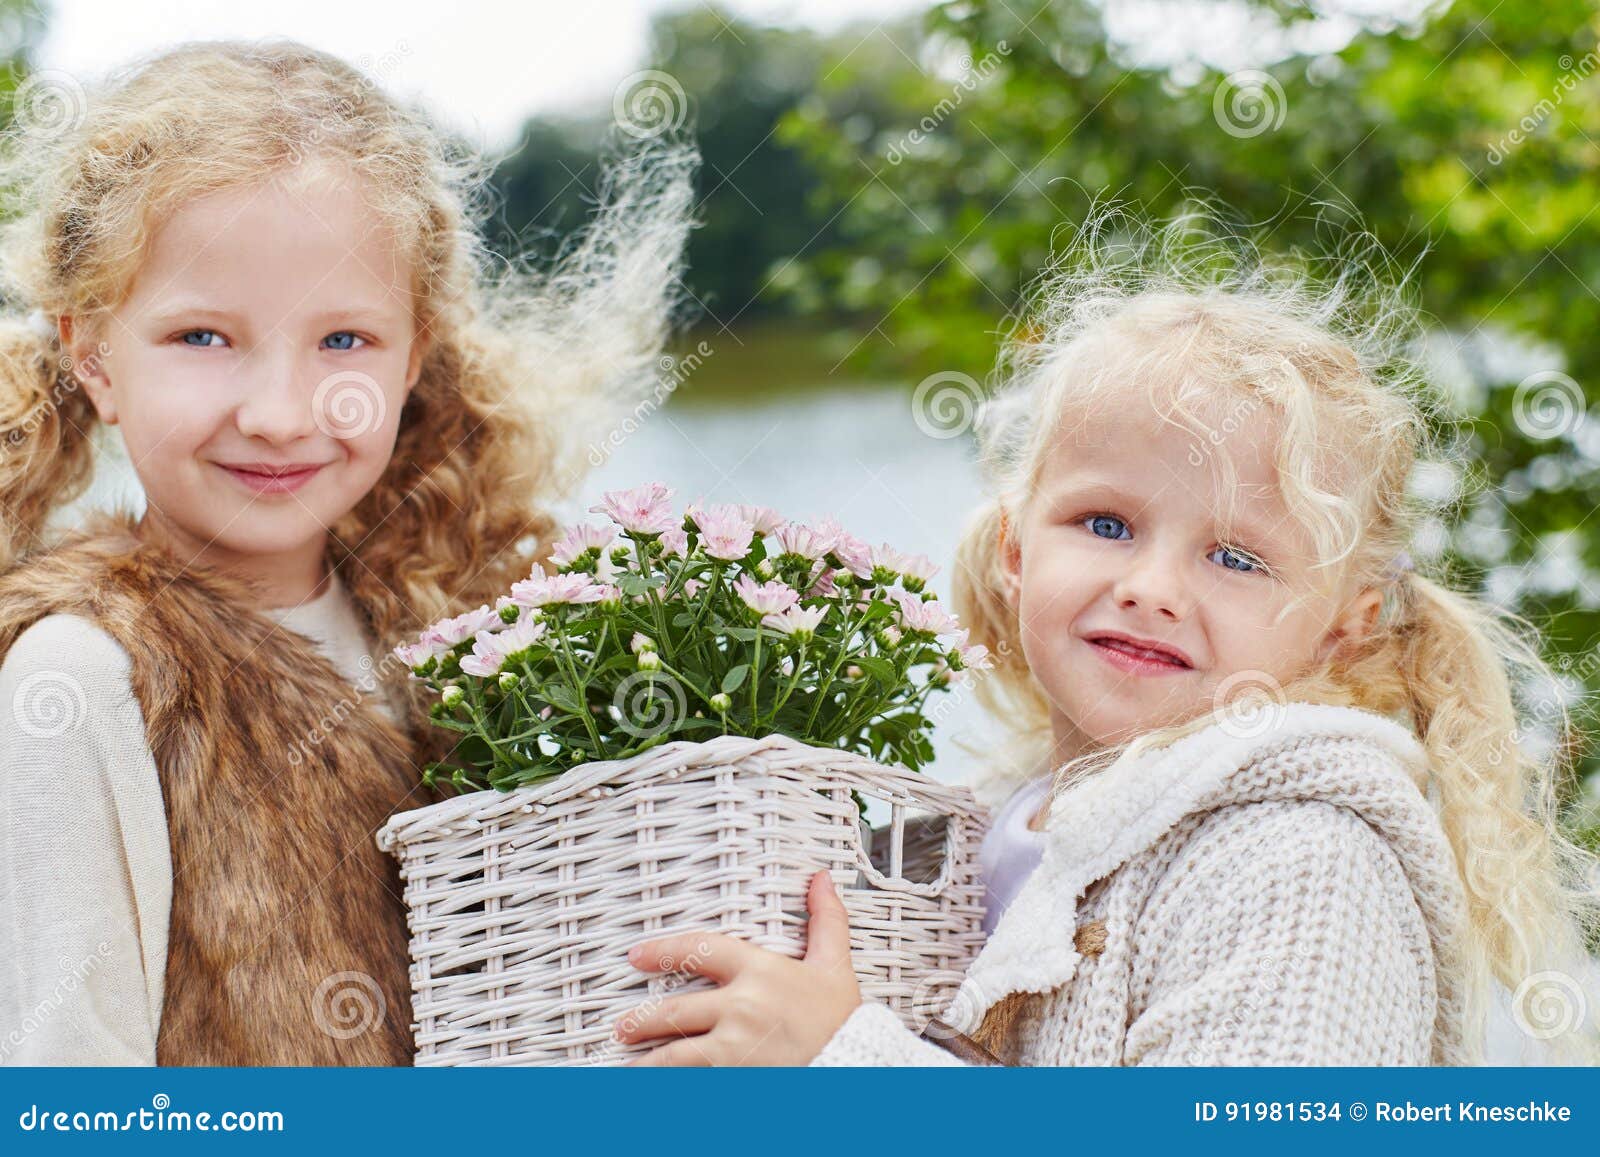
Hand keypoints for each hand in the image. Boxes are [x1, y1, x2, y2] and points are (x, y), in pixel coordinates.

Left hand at [614, 868, 862, 1065]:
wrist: (857, 1070)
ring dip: (648, 1061)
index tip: (637, 956)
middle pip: (674, 1011)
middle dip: (642, 1021)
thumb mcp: (835, 966)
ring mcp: (734, 1048)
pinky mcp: (734, 1080)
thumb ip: (826, 921)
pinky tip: (656, 1089)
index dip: (662, 951)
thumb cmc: (842, 1022)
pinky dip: (671, 1086)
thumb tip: (820, 878)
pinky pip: (691, 1082)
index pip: (700, 950)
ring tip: (631, 1066)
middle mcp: (740, 1008)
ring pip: (674, 1054)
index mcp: (760, 972)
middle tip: (623, 1026)